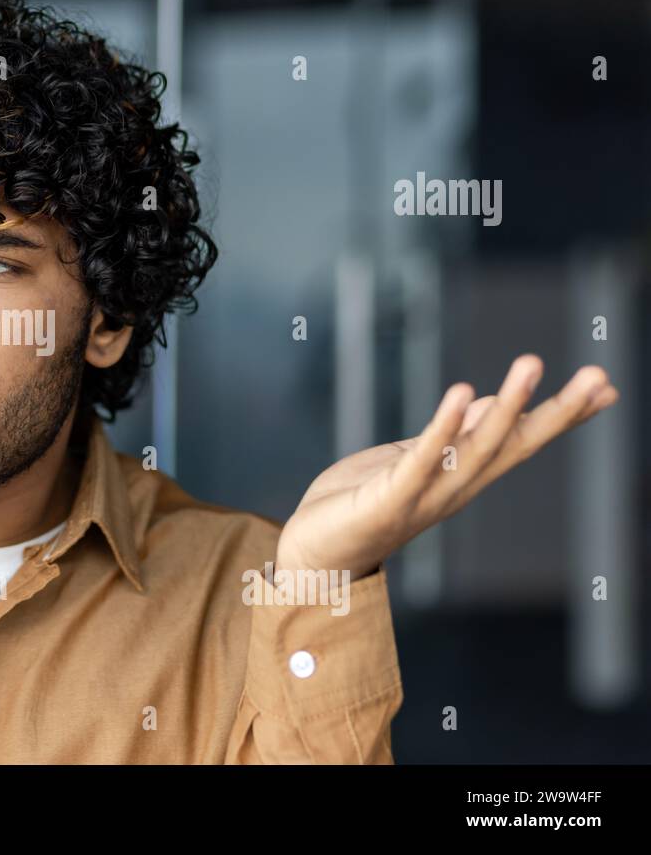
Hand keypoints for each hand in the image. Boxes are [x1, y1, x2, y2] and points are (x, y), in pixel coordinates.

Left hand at [275, 354, 618, 577]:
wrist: (314, 554)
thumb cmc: (361, 503)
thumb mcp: (411, 460)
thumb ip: (450, 436)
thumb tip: (490, 401)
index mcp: (462, 477)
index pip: (521, 441)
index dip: (562, 416)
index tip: (606, 387)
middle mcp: (455, 489)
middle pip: (513, 445)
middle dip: (555, 413)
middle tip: (598, 377)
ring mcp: (425, 496)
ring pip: (476, 449)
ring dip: (505, 407)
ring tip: (531, 364)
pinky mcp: (389, 498)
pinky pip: (422, 459)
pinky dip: (444, 427)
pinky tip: (462, 391)